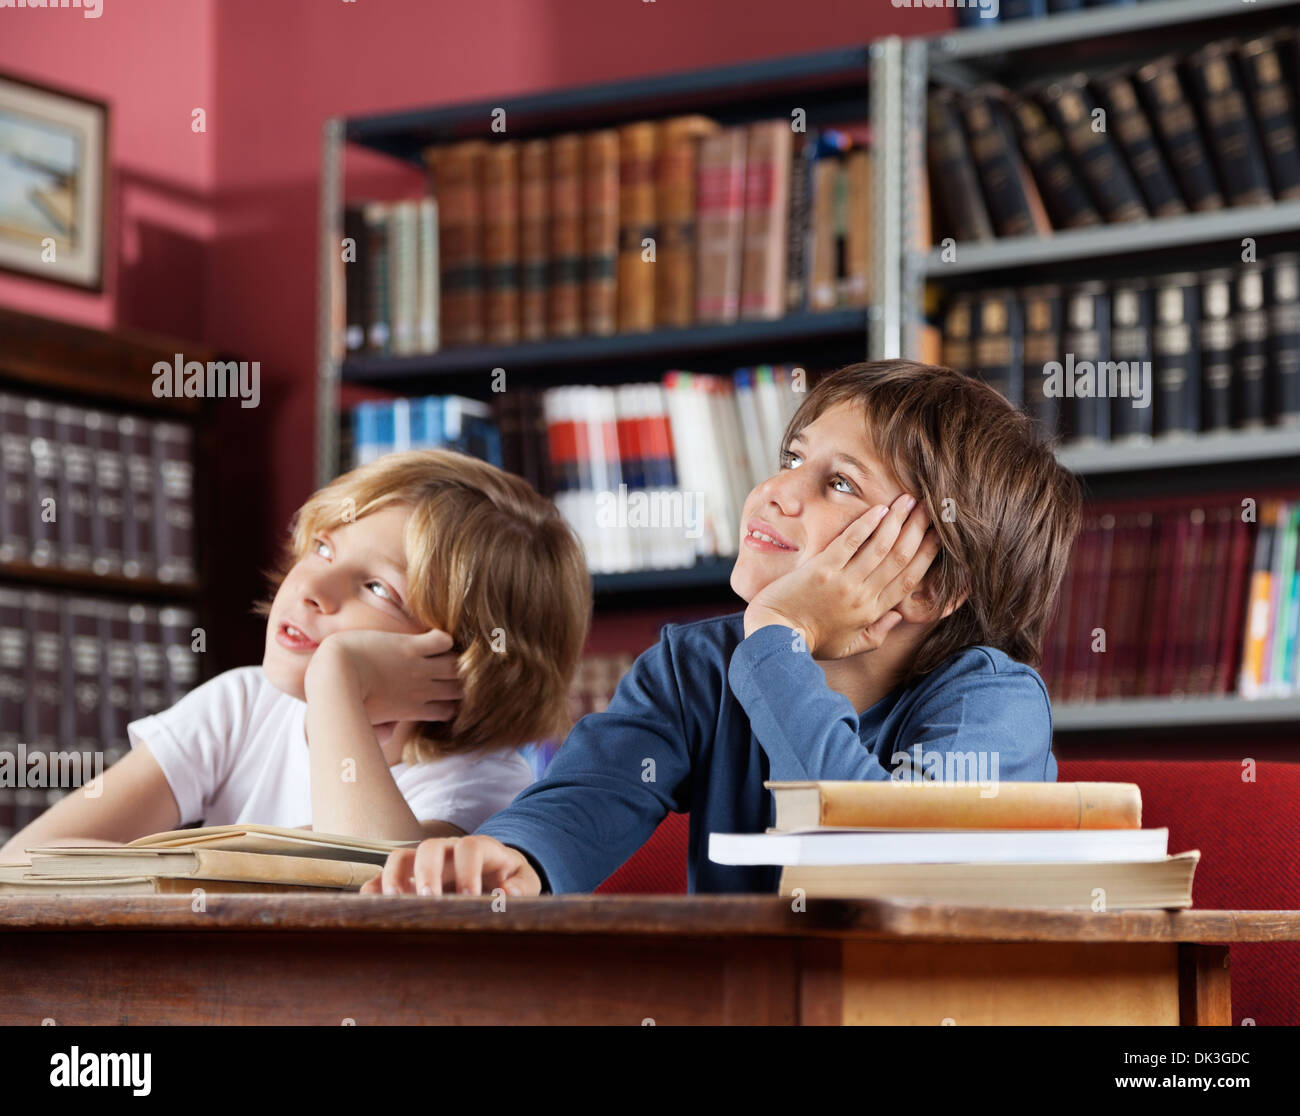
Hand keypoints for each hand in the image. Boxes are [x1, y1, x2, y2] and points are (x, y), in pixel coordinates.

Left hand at [306, 627, 462, 725]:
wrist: (334, 674)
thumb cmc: (343, 700)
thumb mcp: (366, 724)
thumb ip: (382, 731)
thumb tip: (389, 736)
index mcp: (411, 709)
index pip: (448, 710)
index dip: (452, 703)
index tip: (448, 695)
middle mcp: (421, 690)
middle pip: (457, 689)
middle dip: (460, 683)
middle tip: (455, 673)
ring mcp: (418, 667)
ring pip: (455, 666)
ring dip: (455, 660)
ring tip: (448, 655)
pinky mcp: (410, 646)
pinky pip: (443, 641)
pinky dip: (443, 639)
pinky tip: (433, 640)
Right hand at [359, 835, 541, 896]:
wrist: (496, 872)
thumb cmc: (510, 878)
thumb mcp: (526, 881)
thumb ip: (521, 887)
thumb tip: (504, 894)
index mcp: (481, 848)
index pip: (470, 847)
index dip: (469, 870)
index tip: (470, 897)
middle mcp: (449, 850)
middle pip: (429, 847)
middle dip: (427, 872)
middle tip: (430, 899)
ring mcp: (426, 861)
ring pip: (401, 857)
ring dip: (395, 877)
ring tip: (395, 903)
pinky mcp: (409, 877)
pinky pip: (384, 875)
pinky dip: (375, 887)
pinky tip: (372, 905)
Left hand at [744, 491, 939, 657]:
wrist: (775, 637)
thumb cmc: (810, 642)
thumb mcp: (849, 647)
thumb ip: (877, 634)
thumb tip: (898, 616)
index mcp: (873, 612)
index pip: (910, 579)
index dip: (928, 555)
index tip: (940, 535)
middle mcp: (864, 595)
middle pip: (900, 557)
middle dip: (920, 530)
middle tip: (933, 508)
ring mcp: (843, 581)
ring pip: (880, 546)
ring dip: (899, 520)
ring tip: (912, 500)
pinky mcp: (822, 569)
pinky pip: (850, 542)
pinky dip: (866, 524)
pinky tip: (880, 508)